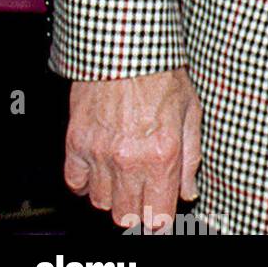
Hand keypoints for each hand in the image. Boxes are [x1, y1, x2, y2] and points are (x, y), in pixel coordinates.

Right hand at [65, 68, 201, 231]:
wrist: (127, 46)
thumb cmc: (162, 71)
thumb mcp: (191, 111)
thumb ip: (192, 156)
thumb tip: (189, 190)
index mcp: (163, 154)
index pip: (158, 215)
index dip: (161, 221)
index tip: (162, 216)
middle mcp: (129, 160)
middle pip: (126, 216)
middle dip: (138, 211)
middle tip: (145, 194)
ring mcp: (99, 154)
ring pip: (101, 203)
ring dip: (113, 195)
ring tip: (126, 174)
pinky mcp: (76, 143)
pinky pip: (75, 183)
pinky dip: (86, 182)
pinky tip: (101, 168)